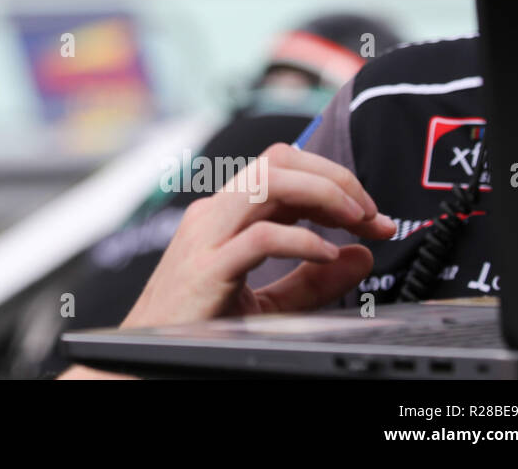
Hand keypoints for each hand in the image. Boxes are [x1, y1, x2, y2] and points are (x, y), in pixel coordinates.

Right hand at [120, 143, 394, 328]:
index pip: (284, 168)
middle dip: (336, 178)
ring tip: (357, 222)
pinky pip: (261, 236)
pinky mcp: (207, 268)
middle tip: (373, 214)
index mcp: (226, 215)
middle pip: (279, 160)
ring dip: (324, 194)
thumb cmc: (199, 327)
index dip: (335, 182)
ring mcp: (207, 236)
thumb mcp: (269, 303)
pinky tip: (327, 255)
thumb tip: (360, 256)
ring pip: (269, 182)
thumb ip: (313, 281)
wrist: (144, 356)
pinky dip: (303, 241)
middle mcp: (214, 214)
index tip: (373, 217)